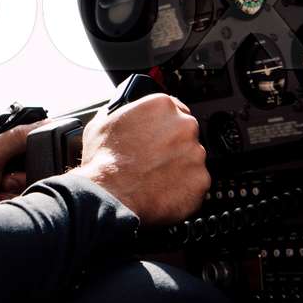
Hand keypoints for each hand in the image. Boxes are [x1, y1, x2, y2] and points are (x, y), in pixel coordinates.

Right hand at [71, 93, 208, 224]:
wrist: (109, 196)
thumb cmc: (104, 162)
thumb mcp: (101, 124)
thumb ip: (118, 114)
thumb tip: (116, 112)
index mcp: (161, 106)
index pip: (175, 108)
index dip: (164, 124)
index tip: (159, 134)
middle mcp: (184, 126)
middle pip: (186, 133)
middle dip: (172, 145)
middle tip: (152, 158)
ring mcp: (196, 154)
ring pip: (192, 159)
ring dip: (178, 166)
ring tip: (154, 177)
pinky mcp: (201, 180)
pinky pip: (195, 183)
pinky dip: (183, 188)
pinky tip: (162, 191)